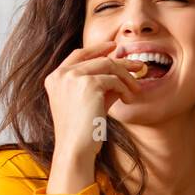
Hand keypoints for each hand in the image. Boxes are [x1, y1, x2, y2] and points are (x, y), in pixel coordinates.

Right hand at [43, 40, 144, 192]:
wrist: (75, 147)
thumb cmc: (84, 128)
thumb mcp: (91, 100)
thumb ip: (102, 82)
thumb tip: (124, 67)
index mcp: (55, 77)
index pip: (79, 54)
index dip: (97, 48)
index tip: (114, 47)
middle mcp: (61, 74)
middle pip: (98, 59)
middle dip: (122, 62)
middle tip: (140, 66)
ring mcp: (72, 77)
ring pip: (109, 66)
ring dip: (127, 77)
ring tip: (136, 89)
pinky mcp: (88, 84)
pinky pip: (114, 80)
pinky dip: (125, 88)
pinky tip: (128, 99)